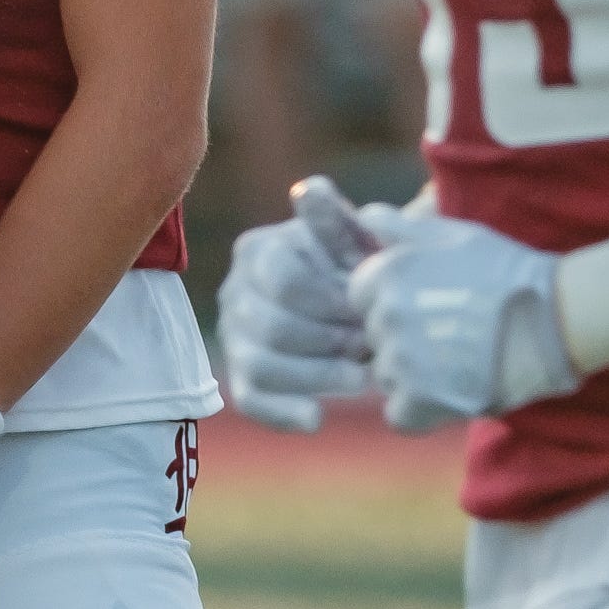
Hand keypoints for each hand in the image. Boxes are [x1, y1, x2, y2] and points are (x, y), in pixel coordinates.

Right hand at [217, 175, 380, 432]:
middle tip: (373, 349)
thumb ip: (336, 219)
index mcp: (257, 251)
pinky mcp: (245, 376)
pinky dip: (282, 412)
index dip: (329, 302)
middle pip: (271, 328)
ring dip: (315, 377)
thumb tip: (310, 191)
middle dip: (328, 342)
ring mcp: (236, 336)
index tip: (369, 311)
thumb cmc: (363, 267)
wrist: (369, 303)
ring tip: (361, 378)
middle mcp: (235, 291)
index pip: (284, 282)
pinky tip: (316, 417)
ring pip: (259, 366)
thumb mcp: (357, 239)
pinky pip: (251, 400)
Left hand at [347, 208, 580, 432]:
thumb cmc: (507, 272)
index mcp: (388, 273)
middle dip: (400, 339)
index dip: (389, 304)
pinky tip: (446, 396)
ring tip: (453, 365)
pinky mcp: (424, 399)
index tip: (423, 308)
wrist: (556, 317)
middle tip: (445, 337)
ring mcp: (404, 359)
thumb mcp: (453, 234)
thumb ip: (402, 227)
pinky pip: (399, 415)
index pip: (359, 297)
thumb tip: (365, 216)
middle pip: (373, 338)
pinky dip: (419, 412)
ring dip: (410, 376)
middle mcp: (388, 314)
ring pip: (385, 376)